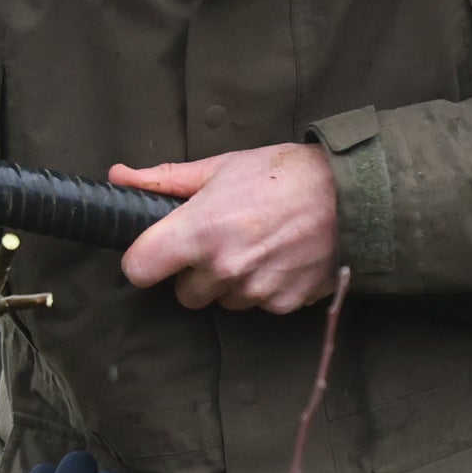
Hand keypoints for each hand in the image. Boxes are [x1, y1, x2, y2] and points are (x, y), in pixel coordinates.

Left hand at [111, 143, 341, 314]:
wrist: (353, 196)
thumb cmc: (284, 174)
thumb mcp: (221, 166)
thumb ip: (164, 179)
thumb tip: (118, 177)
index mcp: (201, 231)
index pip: (138, 270)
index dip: (143, 260)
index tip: (157, 250)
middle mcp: (224, 268)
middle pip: (183, 294)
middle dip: (194, 272)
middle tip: (220, 240)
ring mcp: (255, 291)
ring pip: (221, 302)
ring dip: (229, 282)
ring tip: (255, 244)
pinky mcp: (282, 305)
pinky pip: (256, 306)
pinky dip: (262, 288)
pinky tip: (278, 258)